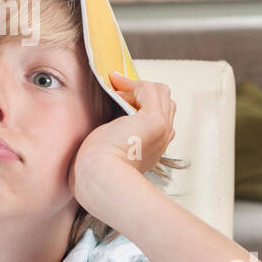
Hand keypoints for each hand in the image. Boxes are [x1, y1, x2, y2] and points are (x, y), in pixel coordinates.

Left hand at [70, 72, 176, 206]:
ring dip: (138, 86)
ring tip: (117, 89)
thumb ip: (113, 136)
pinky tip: (117, 88)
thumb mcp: (107, 150)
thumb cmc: (96, 170)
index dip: (144, 105)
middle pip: (166, 102)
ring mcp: (161, 129)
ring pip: (161, 92)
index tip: (121, 101)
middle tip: (119, 92)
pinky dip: (133, 84)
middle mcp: (162, 138)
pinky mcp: (154, 121)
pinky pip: (150, 90)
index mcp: (153, 148)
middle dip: (144, 93)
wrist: (98, 178)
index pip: (162, 117)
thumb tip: (107, 120)